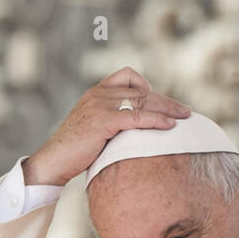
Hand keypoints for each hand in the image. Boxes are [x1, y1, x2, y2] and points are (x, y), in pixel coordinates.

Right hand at [21, 66, 190, 186]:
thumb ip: (112, 122)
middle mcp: (99, 94)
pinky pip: (136, 117)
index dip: (148, 87)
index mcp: (96, 92)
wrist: (53, 161)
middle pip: (141, 90)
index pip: (128, 76)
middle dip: (166, 101)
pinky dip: (156, 120)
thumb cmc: (74, 152)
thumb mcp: (94, 129)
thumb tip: (137, 130)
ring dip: (167, 109)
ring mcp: (101, 105)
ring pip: (142, 101)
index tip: (162, 103)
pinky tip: (169, 126)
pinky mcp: (103, 121)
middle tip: (185, 112)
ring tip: (185, 118)